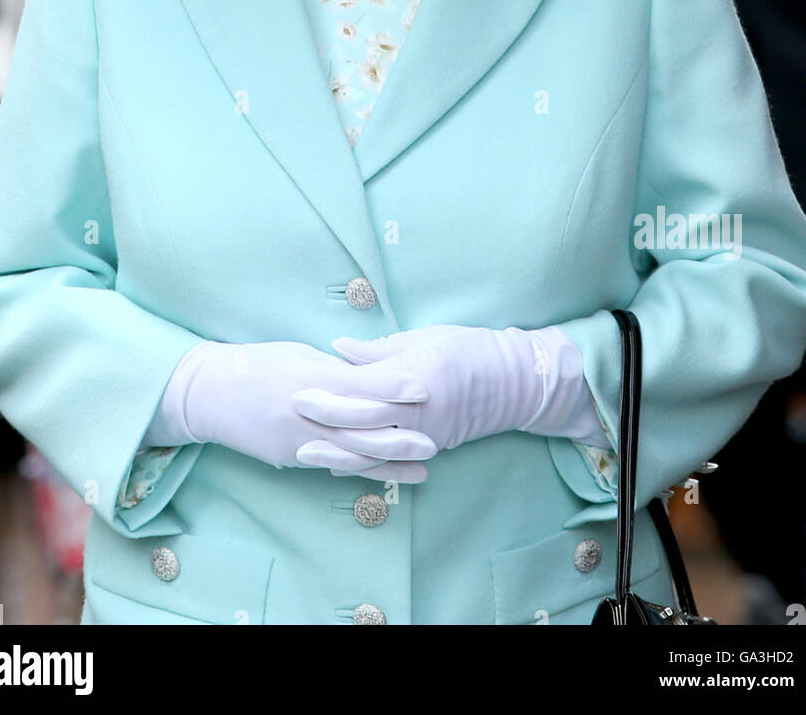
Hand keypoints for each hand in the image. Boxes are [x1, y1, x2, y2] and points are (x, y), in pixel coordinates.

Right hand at [161, 339, 437, 481]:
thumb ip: (333, 367)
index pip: (358, 384)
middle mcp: (305, 412)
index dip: (393, 386)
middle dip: (399, 437)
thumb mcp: (298, 354)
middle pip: (360, 427)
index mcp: (309, 378)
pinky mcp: (291, 457)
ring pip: (351, 455)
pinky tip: (385, 476)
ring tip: (423, 467)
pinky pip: (332, 465)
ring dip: (389, 463)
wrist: (209, 394)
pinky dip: (361, 471)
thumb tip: (368, 373)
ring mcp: (297, 440)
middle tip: (434, 440)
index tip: (423, 387)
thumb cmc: (256, 362)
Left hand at [292, 324, 545, 454]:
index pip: (364, 387)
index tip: (298, 388)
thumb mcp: (425, 338)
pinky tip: (338, 467)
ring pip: (373, 450)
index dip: (330, 389)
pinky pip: (391, 460)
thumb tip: (338, 348)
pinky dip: (364, 465)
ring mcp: (425, 434)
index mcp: (415, 377)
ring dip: (337, 454)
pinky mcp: (431, 446)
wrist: (515, 381)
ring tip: (303, 454)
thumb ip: (380, 349)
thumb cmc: (469, 348)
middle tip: (290, 418)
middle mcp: (418, 411)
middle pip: (363, 423)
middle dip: (324, 423)